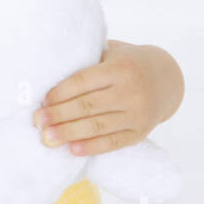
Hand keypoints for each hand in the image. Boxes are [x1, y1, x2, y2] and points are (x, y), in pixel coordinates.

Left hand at [30, 40, 181, 156]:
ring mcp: (137, 114)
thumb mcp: (112, 53)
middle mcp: (130, 91)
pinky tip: (73, 149)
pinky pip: (113, 142)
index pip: (83, 81)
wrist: (166, 79)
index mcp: (120, 68)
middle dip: (59, 115)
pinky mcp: (140, 132)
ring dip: (69, 134)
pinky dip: (92, 147)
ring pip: (98, 126)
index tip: (42, 101)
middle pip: (87, 106)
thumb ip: (87, 61)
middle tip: (37, 123)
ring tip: (47, 139)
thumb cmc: (127, 64)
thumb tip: (47, 75)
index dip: (60, 93)